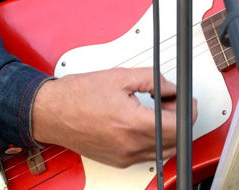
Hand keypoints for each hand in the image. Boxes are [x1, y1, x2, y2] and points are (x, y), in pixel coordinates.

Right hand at [31, 67, 181, 167]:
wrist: (50, 112)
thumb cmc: (76, 95)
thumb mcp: (121, 76)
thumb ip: (155, 79)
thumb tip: (172, 88)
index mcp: (133, 124)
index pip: (179, 125)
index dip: (188, 110)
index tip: (187, 100)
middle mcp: (130, 146)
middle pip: (176, 139)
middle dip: (180, 118)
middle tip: (171, 101)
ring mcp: (124, 157)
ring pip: (164, 150)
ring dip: (169, 131)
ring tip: (156, 110)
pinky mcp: (118, 161)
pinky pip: (147, 154)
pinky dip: (154, 140)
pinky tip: (144, 122)